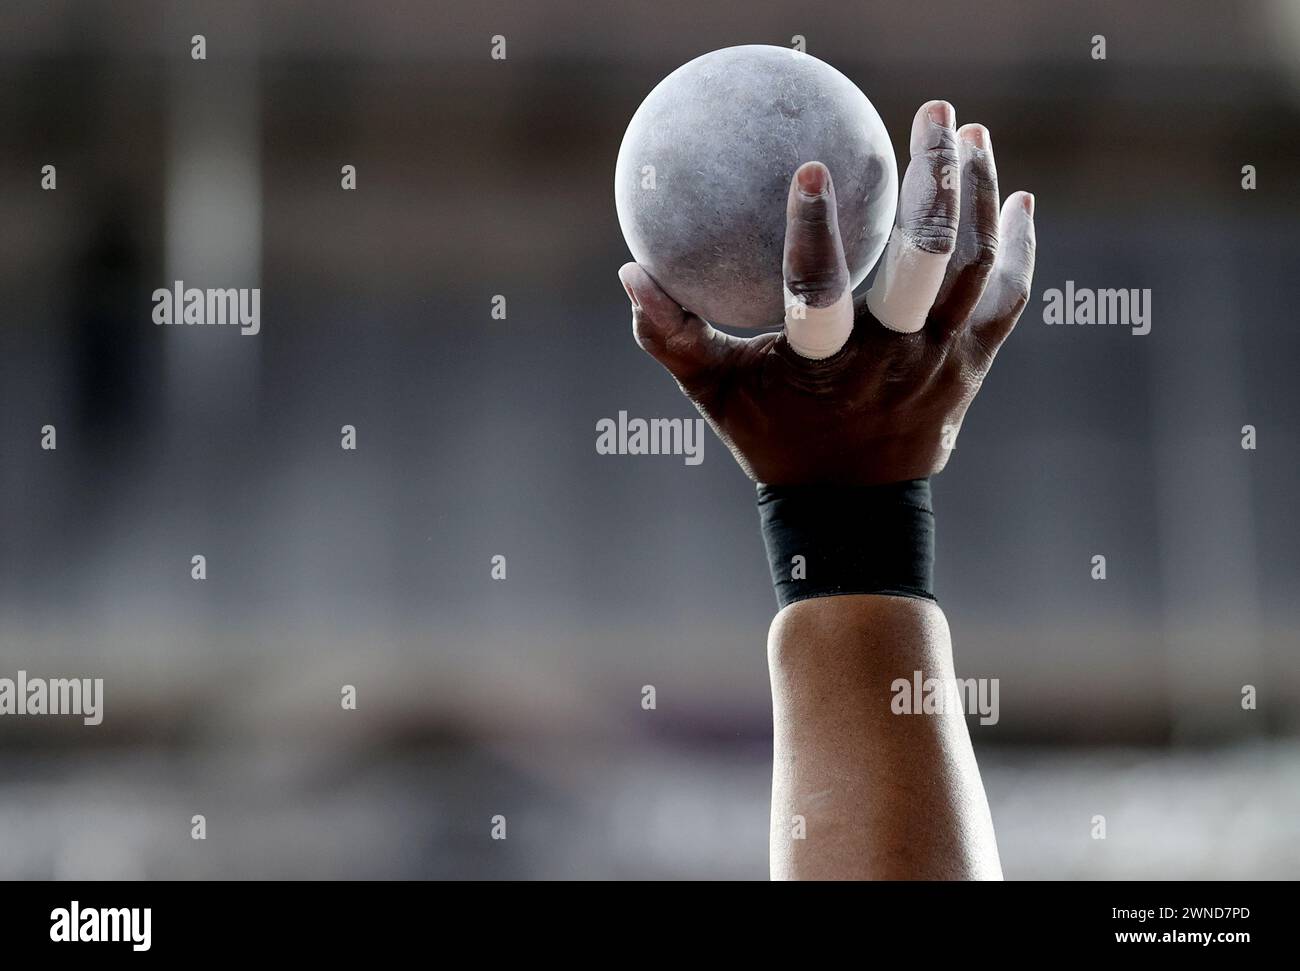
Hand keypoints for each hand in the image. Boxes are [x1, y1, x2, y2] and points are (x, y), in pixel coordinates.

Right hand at [618, 100, 1035, 485]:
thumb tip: (630, 274)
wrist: (854, 510)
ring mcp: (945, 361)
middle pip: (930, 261)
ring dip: (979, 195)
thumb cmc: (776, 442)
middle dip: (937, 180)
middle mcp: (897, 357)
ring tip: (974, 136)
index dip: (816, 233)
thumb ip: (671, 338)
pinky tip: (1016, 200)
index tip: (812, 167)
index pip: (821, 294)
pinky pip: (1007, 298)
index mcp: (829, 364)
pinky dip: (1017, 247)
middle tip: (934, 113)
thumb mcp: (717, 395)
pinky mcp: (974, 365)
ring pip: (976, 267)